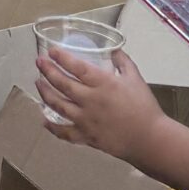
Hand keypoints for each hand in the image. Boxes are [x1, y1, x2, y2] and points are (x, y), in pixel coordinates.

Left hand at [35, 45, 164, 164]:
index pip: (76, 67)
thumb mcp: (135, 78)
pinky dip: (52, 127)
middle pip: (62, 84)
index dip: (61, 58)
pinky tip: (44, 120)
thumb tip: (113, 49)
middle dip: (48, 71)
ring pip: (58, 106)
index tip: (51, 51)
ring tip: (38, 83)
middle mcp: (90, 100)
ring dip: (45, 93)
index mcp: (102, 83)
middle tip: (38, 62)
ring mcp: (86, 120)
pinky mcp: (86, 137)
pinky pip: (64, 133)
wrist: (150, 139)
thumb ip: (123, 61)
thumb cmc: (144, 107)